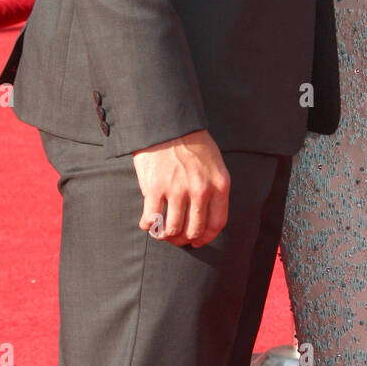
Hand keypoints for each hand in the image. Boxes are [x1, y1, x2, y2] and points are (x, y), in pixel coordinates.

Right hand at [133, 129, 230, 248]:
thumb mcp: (214, 163)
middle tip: (177, 237)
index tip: (197, 241)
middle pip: (195, 230)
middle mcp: (200, 190)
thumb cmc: (191, 142)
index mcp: (219, 184)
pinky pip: (152, 220)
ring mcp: (177, 191)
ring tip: (161, 231)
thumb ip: (213, 188)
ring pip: (173, 229)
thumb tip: (207, 217)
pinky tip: (147, 223)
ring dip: (166, 235)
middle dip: (185, 238)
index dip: (206, 237)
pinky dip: (148, 226)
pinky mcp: (155, 189)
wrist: (168, 124)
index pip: (217, 223)